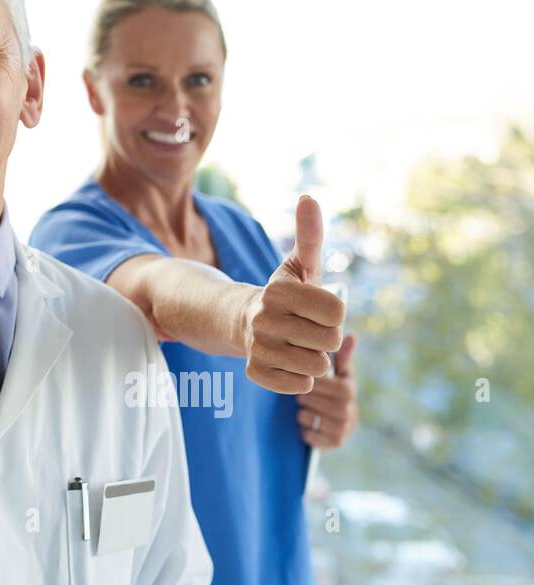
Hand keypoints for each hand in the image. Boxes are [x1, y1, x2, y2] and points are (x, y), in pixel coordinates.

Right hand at [243, 195, 345, 394]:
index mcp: (278, 290)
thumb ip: (309, 235)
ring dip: (314, 359)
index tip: (316, 307)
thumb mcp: (300, 265)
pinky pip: (300, 386)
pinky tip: (286, 362)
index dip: (334, 312)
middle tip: (308, 329)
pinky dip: (299, 378)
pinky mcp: (255, 373)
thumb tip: (309, 198)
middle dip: (326, 338)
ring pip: (316, 367)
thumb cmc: (286, 293)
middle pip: (330, 342)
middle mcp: (263, 318)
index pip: (339, 312)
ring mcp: (257, 347)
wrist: (245, 321)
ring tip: (297, 346)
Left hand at [298, 334, 357, 447]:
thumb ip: (342, 357)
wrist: (341, 427)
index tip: (306, 382)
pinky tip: (310, 426)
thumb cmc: (335, 394)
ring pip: (304, 416)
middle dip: (302, 397)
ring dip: (301, 413)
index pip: (312, 381)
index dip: (305, 381)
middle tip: (306, 398)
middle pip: (306, 398)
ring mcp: (343, 428)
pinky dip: (304, 431)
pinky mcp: (335, 443)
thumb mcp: (340, 374)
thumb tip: (352, 335)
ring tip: (309, 411)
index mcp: (347, 389)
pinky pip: (308, 435)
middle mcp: (348, 410)